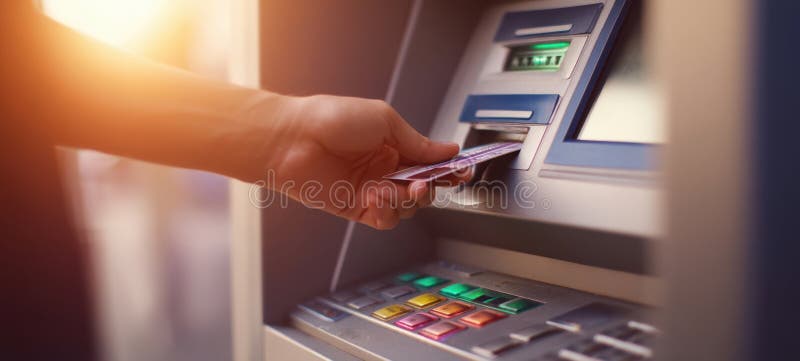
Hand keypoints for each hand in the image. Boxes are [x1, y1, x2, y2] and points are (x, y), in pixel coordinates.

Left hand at [254, 95, 462, 229]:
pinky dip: (389, 211)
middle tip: (426, 181)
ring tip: (395, 188)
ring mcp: (372, 190)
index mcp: (394, 145)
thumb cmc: (331, 119)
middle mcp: (385, 169)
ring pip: (407, 207)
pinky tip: (379, 197)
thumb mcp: (385, 121)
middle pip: (424, 188)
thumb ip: (418, 142)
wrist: (292, 139)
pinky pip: (386, 219)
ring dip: (408, 200)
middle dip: (430, 187)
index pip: (430, 162)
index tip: (464, 171)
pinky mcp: (357, 208)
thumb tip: (448, 150)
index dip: (449, 169)